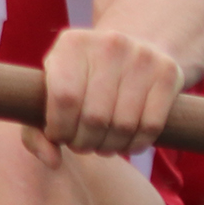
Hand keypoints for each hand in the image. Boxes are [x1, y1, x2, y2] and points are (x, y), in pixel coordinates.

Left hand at [22, 27, 183, 165]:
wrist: (131, 50)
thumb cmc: (81, 80)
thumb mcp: (51, 91)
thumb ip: (35, 130)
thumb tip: (52, 161)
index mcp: (72, 43)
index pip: (63, 97)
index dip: (59, 128)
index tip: (59, 136)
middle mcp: (108, 43)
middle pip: (94, 116)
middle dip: (84, 142)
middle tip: (81, 144)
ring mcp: (142, 56)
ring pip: (123, 125)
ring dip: (109, 147)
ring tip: (101, 144)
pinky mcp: (168, 72)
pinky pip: (151, 126)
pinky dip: (135, 145)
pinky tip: (124, 142)